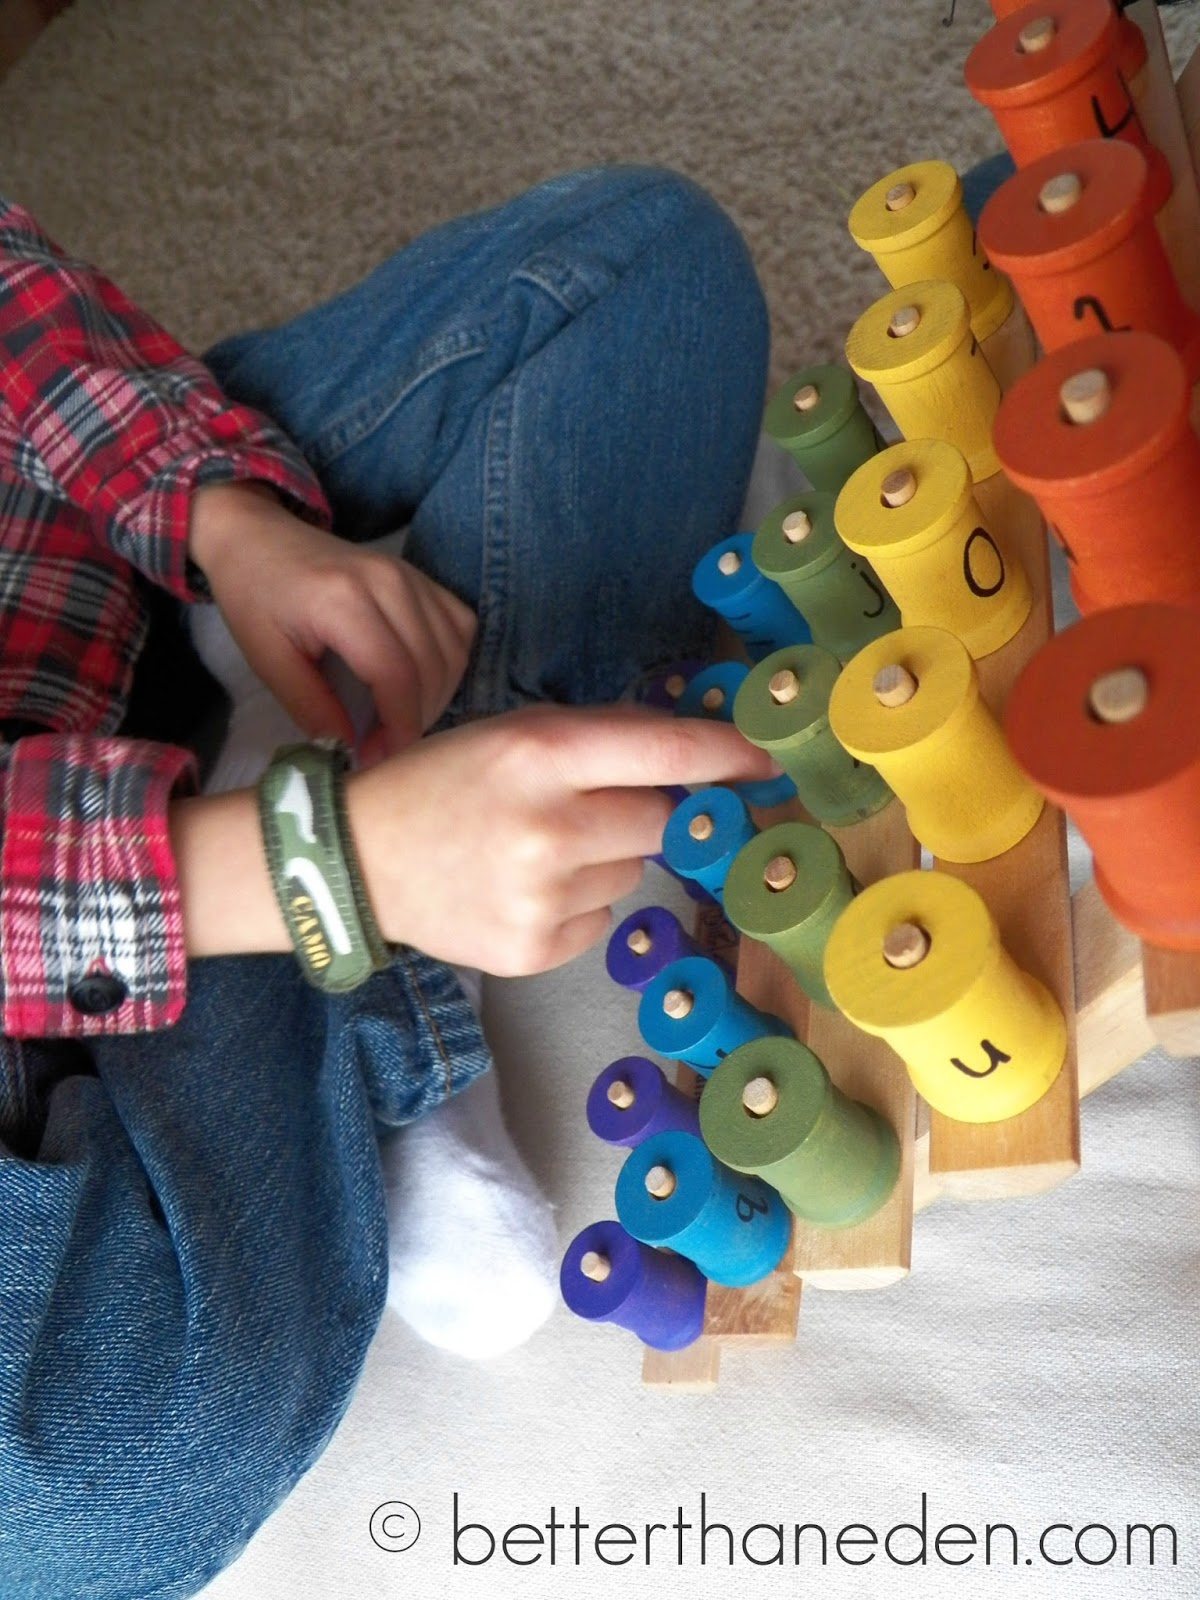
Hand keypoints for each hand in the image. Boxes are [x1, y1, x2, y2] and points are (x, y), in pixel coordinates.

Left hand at [189, 482, 475, 761]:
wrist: (259, 537)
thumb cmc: (255, 597)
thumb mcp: (267, 660)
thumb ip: (311, 707)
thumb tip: (350, 753)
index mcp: (344, 600)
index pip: (397, 675)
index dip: (399, 728)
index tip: (380, 759)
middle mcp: (389, 581)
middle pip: (432, 668)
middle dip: (416, 720)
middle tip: (382, 747)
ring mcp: (412, 575)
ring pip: (454, 653)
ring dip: (436, 697)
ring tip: (398, 719)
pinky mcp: (423, 578)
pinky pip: (461, 629)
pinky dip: (450, 665)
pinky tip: (419, 685)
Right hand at [345, 702, 778, 975]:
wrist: (358, 861)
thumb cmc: (444, 783)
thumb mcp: (515, 734)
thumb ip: (605, 738)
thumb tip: (704, 751)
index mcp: (542, 754)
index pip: (667, 751)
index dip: (729, 756)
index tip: (769, 762)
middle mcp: (549, 827)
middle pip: (662, 820)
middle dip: (645, 811)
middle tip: (587, 809)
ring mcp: (542, 897)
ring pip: (633, 872)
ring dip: (606, 859)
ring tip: (536, 851)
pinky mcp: (534, 950)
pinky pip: (602, 920)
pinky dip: (579, 904)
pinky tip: (524, 889)